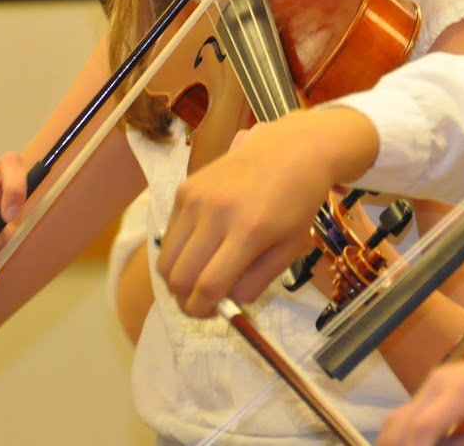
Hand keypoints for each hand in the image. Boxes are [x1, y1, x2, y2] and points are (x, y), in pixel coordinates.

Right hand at [156, 108, 377, 317]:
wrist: (292, 149)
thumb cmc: (297, 202)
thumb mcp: (288, 249)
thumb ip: (254, 282)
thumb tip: (224, 303)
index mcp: (249, 231)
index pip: (208, 286)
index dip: (203, 310)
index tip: (211, 314)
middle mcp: (216, 212)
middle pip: (178, 277)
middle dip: (186, 300)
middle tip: (203, 301)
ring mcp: (196, 197)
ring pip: (166, 258)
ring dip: (178, 278)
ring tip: (200, 276)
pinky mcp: (186, 186)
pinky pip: (169, 234)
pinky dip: (180, 250)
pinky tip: (203, 244)